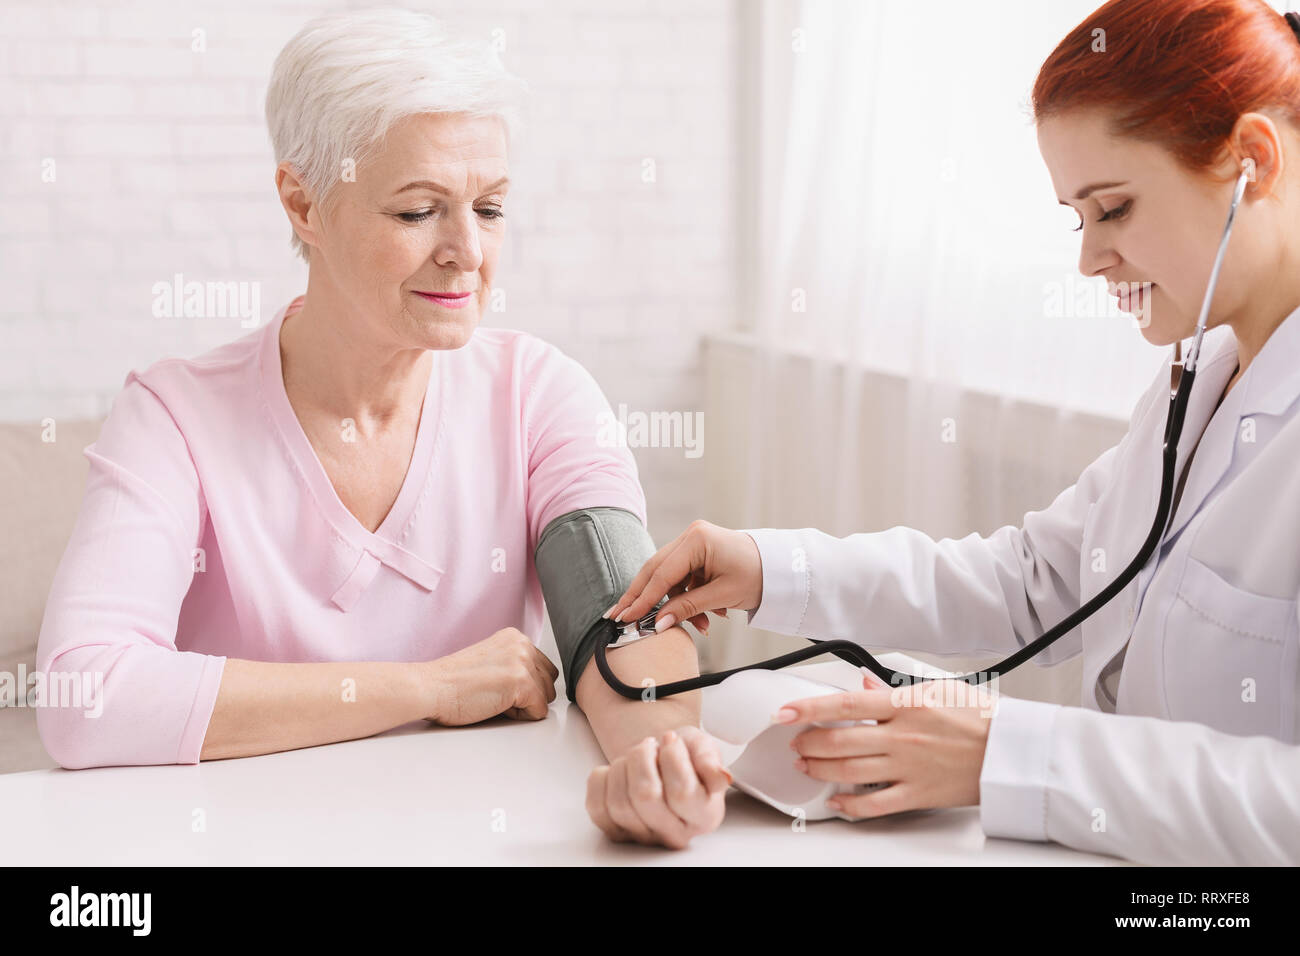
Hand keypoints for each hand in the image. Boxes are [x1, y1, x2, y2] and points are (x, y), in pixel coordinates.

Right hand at [424, 627, 557, 724]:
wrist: (430, 688)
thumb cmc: (453, 683)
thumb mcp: (492, 661)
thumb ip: (516, 665)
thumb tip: (541, 686)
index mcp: (515, 637)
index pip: (543, 668)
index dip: (525, 686)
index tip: (498, 687)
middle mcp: (522, 644)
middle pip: (548, 683)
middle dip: (528, 696)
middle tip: (495, 695)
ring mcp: (523, 661)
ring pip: (546, 697)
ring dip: (523, 706)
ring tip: (493, 699)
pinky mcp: (521, 682)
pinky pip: (538, 712)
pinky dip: (519, 718)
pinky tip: (495, 707)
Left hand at [585, 725, 730, 848]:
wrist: (658, 760)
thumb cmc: (683, 757)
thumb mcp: (703, 750)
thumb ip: (711, 761)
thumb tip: (721, 777)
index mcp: (705, 816)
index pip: (682, 793)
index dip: (672, 757)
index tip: (671, 740)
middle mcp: (675, 834)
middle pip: (645, 797)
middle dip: (642, 758)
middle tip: (650, 745)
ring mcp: (643, 836)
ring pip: (619, 802)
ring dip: (623, 766)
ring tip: (636, 758)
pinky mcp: (615, 832)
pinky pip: (596, 806)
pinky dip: (602, 780)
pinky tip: (618, 772)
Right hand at [604, 519, 763, 636]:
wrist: (780, 569)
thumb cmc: (758, 576)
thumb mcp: (722, 595)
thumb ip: (687, 608)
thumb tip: (657, 624)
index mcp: (697, 540)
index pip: (661, 574)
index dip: (643, 599)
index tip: (626, 617)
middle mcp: (691, 536)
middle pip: (656, 571)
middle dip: (642, 598)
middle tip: (621, 617)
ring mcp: (694, 543)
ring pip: (669, 578)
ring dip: (678, 604)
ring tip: (702, 625)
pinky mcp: (698, 554)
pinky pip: (683, 579)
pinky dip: (689, 598)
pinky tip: (708, 615)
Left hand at [781, 678, 994, 817]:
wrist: (1013, 752)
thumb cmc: (981, 718)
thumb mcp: (937, 689)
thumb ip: (893, 689)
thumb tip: (862, 685)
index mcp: (905, 705)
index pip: (844, 705)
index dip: (808, 709)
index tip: (784, 712)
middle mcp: (902, 736)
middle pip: (838, 741)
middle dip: (808, 743)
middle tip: (796, 743)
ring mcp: (908, 767)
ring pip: (848, 772)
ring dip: (819, 769)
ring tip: (806, 765)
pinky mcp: (918, 794)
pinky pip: (874, 805)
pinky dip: (848, 805)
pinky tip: (835, 800)